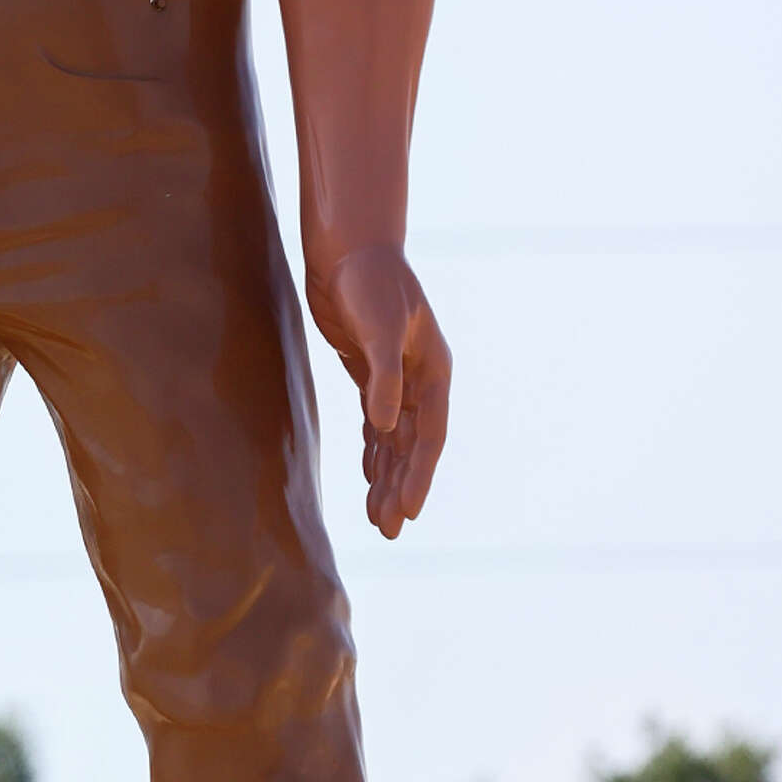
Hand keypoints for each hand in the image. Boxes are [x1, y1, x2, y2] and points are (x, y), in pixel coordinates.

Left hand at [305, 244, 450, 540]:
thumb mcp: (379, 328)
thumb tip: (386, 427)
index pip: (429, 435)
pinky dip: (373, 451)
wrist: (348, 251)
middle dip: (402, 487)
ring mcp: (395, 378)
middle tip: (390, 531)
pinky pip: (376, 424)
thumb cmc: (369, 282)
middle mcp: (419, 380)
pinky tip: (368, 476)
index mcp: (433, 371)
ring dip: (386, 477)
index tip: (408, 511)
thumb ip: (384, 377)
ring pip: (394, 440)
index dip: (419, 474)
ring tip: (378, 519)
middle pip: (413, 446)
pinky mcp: (369, 373)